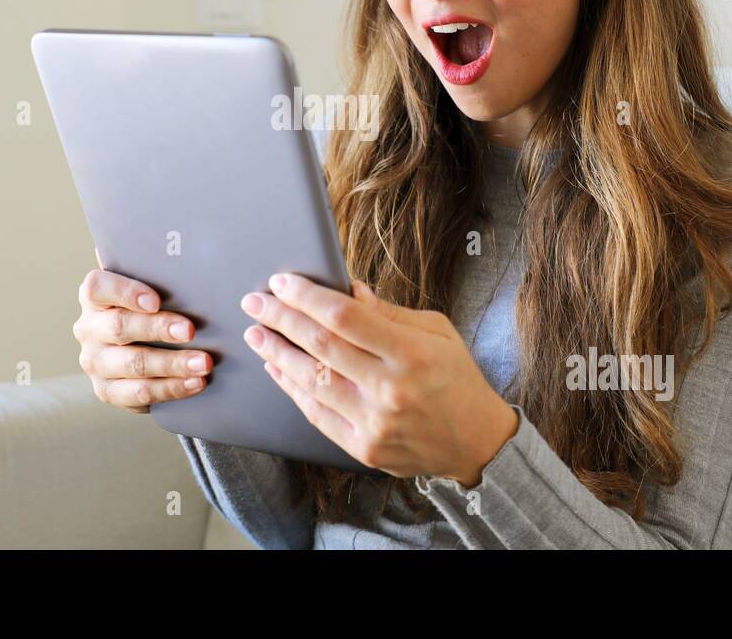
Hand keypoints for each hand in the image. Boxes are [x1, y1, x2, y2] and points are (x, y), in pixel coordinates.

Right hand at [73, 268, 210, 411]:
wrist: (140, 350)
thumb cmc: (151, 308)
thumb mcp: (149, 286)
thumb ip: (152, 268)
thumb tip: (172, 238)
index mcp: (94, 296)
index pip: (99, 288)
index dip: (126, 292)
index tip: (155, 300)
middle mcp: (88, 329)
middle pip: (119, 327)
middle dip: (158, 328)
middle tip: (190, 330)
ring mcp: (95, 363)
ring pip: (132, 364)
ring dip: (171, 364)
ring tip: (204, 363)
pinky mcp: (107, 391)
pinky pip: (138, 394)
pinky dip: (170, 389)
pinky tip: (195, 383)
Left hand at [239, 272, 519, 484]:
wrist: (477, 443)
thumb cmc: (456, 379)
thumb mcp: (437, 332)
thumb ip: (389, 313)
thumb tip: (348, 290)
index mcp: (411, 353)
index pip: (345, 316)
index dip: (307, 296)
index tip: (281, 282)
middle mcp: (390, 389)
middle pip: (320, 346)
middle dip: (280, 319)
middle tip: (254, 302)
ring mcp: (375, 423)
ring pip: (311, 381)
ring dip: (277, 353)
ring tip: (257, 333)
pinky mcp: (364, 449)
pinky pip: (317, 414)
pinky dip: (291, 389)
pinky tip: (277, 368)